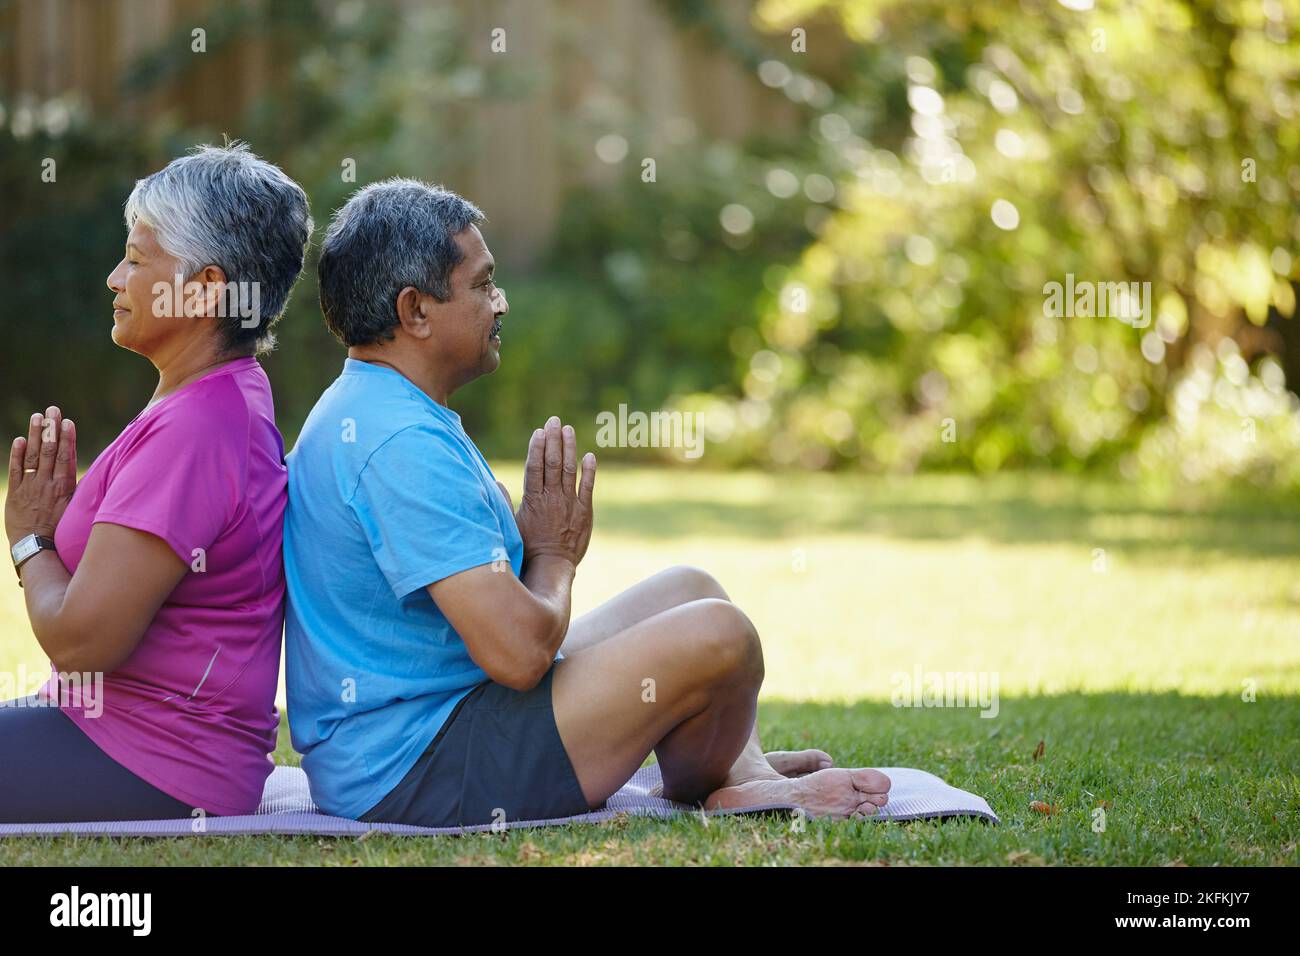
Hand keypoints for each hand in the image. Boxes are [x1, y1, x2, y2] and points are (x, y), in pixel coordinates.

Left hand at [6, 406, 76, 548]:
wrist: (36, 546)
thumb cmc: (60, 528)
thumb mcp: (75, 509)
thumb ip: (80, 489)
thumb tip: (99, 475)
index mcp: (64, 487)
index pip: (66, 457)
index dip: (67, 438)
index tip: (67, 422)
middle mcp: (48, 484)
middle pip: (50, 451)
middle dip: (51, 429)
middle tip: (52, 410)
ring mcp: (31, 487)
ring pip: (34, 456)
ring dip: (36, 435)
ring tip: (38, 417)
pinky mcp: (16, 492)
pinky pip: (16, 470)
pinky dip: (17, 454)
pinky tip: (20, 439)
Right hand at [515, 416, 595, 566]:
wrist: (552, 566)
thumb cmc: (529, 546)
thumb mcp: (512, 524)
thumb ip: (506, 502)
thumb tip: (496, 483)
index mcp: (533, 499)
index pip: (535, 467)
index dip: (537, 448)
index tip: (539, 431)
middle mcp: (552, 498)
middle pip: (552, 463)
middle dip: (553, 440)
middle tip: (554, 420)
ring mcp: (569, 503)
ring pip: (569, 470)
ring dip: (569, 448)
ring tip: (569, 430)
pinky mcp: (584, 511)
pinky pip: (588, 487)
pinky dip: (589, 471)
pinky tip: (589, 456)